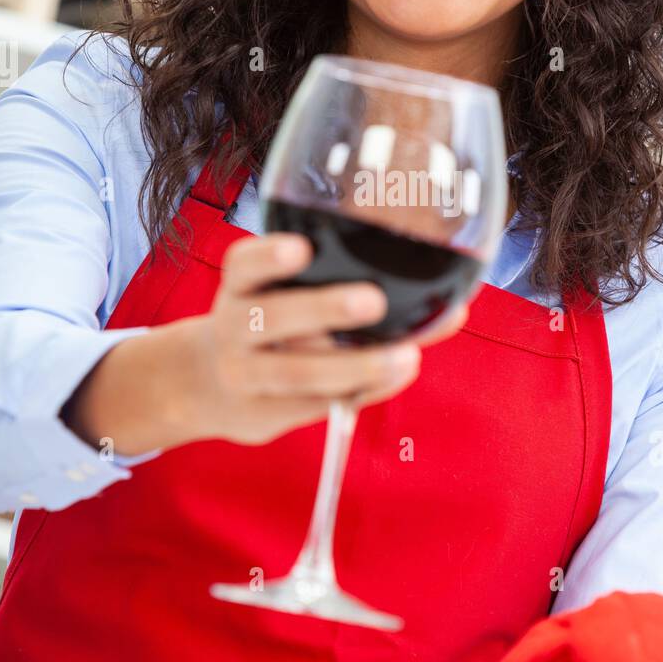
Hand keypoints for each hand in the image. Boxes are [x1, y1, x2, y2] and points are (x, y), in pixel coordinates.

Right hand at [175, 232, 468, 445]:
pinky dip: (362, 391)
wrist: (211, 385)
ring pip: (298, 372)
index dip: (269, 256)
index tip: (301, 247)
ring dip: (356, 364)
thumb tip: (452, 294)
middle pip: (273, 317)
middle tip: (372, 301)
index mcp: (241, 286)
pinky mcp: (265, 414)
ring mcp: (246, 374)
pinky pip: (317, 404)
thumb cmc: (272, 326)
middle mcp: (235, 327)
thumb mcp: (284, 294)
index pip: (244, 264)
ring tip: (406, 357)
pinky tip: (396, 376)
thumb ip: (348, 284)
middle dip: (323, 308)